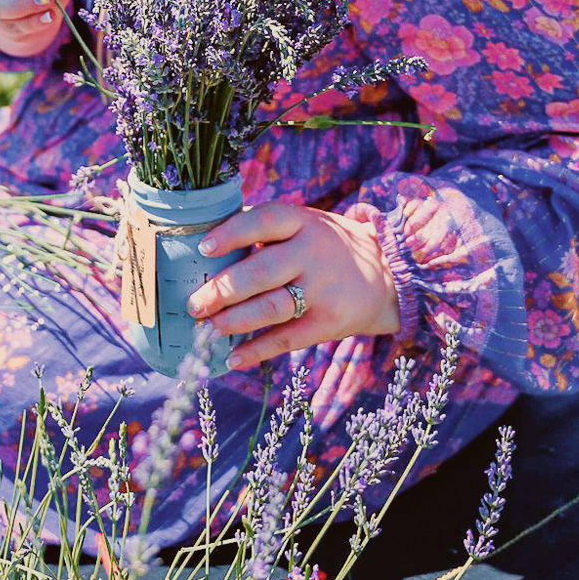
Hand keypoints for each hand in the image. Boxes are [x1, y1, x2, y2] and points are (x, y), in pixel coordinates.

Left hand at [186, 202, 400, 369]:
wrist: (384, 275)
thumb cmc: (323, 246)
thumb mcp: (303, 224)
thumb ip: (261, 229)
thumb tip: (201, 242)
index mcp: (302, 222)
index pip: (265, 221)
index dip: (233, 233)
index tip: (204, 249)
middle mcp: (314, 253)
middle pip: (263, 272)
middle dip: (223, 290)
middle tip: (194, 304)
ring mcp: (324, 289)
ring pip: (273, 308)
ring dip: (235, 321)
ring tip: (208, 328)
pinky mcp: (329, 321)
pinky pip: (288, 339)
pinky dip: (257, 351)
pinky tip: (232, 357)